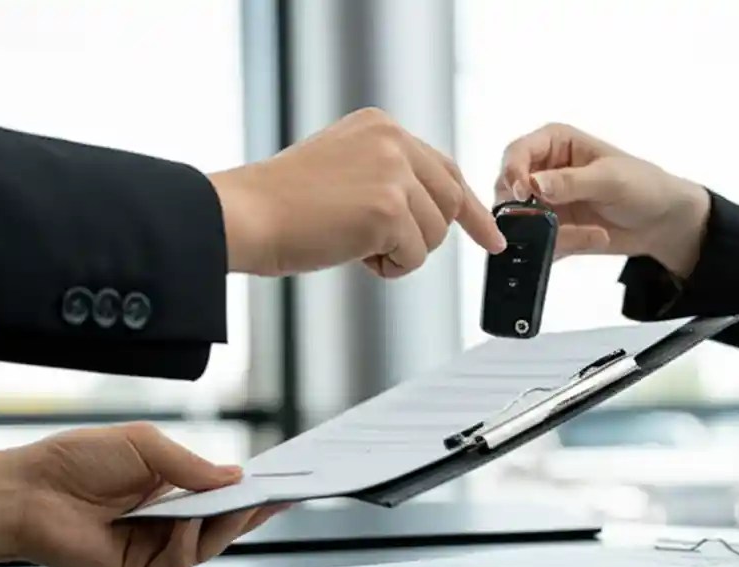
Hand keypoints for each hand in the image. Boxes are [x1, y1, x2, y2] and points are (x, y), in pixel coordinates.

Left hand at [0, 422, 285, 566]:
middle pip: (222, 523)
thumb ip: (191, 464)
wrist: (29, 490)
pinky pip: (178, 564)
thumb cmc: (76, 460)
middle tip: (276, 497)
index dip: (251, 489)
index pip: (221, 493)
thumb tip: (235, 475)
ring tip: (238, 506)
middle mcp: (166, 520)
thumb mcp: (144, 445)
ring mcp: (152, 547)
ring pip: (207, 545)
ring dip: (225, 527)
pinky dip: (188, 545)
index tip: (281, 482)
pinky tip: (185, 526)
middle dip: (252, 511)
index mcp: (170, 488)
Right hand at [212, 107, 505, 277]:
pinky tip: (353, 254)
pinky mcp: (389, 208)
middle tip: (391, 251)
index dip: (469, 208)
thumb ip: (387, 176)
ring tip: (354, 244)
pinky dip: (390, 268)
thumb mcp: (343, 169)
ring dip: (401, 253)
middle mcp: (393, 141)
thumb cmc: (283, 205)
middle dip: (430, 236)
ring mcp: (394, 173)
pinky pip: (415, 256)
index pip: (445, 166)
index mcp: (382, 127)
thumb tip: (430, 210)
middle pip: (449, 202)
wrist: (247, 215)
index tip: (491, 237)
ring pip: (435, 234)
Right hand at [496, 123, 710, 276]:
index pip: (517, 152)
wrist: (663, 223)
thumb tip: (534, 184)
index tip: (522, 194)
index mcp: (555, 143)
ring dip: (551, 232)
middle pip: (508, 189)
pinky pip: (539, 242)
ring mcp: (544, 203)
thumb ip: (571, 181)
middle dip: (525, 210)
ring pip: (521, 221)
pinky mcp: (550, 230)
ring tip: (591, 234)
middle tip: (548, 224)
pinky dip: (563, 246)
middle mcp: (542, 170)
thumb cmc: (643, 186)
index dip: (512, 171)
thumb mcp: (610, 179)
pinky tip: (595, 239)